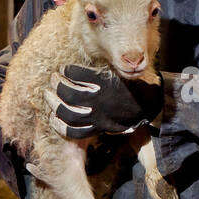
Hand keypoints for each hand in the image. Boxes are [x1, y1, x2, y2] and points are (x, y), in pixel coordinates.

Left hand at [43, 64, 163, 138]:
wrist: (151, 106)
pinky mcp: (99, 128)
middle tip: (53, 79)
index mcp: (105, 83)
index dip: (66, 70)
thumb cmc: (135, 84)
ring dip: (54, 103)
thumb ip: (101, 68)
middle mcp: (100, 100)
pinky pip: (75, 132)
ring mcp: (99, 117)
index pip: (76, 74)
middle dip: (57, 84)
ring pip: (68, 113)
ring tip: (48, 95)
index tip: (63, 68)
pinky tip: (54, 118)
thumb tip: (80, 65)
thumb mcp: (121, 70)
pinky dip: (61, 127)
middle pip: (69, 93)